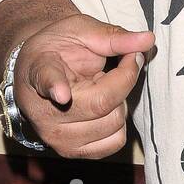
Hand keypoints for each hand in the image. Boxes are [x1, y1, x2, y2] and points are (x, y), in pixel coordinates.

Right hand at [13, 14, 155, 158]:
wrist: (35, 72)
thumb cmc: (58, 49)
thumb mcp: (81, 31)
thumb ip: (114, 36)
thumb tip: (148, 39)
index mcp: (40, 71)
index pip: (47, 80)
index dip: (55, 86)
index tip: (61, 94)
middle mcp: (42, 111)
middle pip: (101, 103)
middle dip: (125, 79)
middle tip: (124, 62)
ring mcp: (56, 137)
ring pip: (113, 124)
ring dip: (121, 102)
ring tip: (103, 86)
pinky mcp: (70, 152)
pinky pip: (114, 143)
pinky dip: (119, 123)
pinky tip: (104, 106)